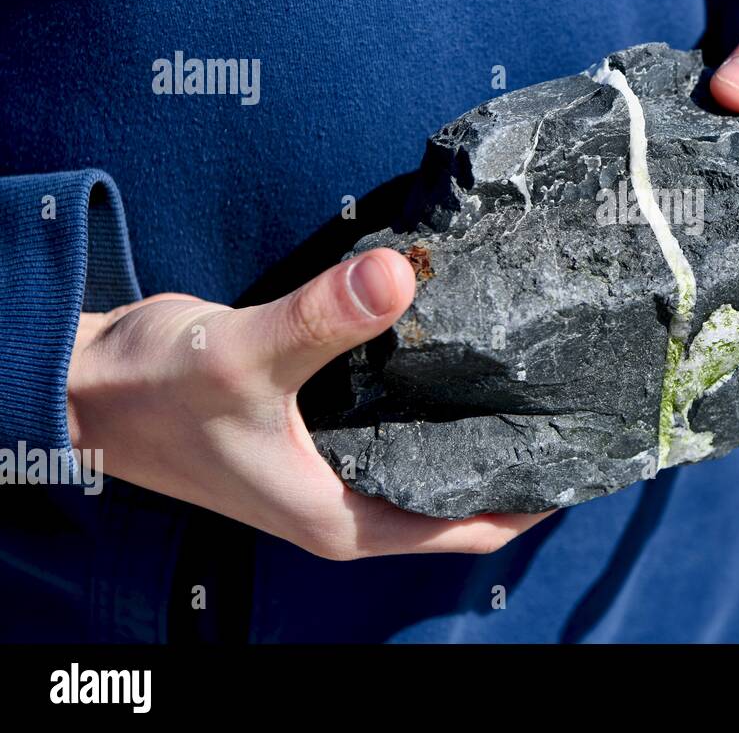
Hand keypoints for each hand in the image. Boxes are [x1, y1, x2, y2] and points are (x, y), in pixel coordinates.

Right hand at [66, 249, 551, 558]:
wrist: (83, 385)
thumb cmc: (151, 393)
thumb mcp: (242, 356)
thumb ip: (322, 318)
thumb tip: (400, 273)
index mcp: (343, 517)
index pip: (469, 529)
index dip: (534, 498)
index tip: (589, 452)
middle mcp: (347, 503)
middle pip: (462, 497)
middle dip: (517, 459)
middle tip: (575, 397)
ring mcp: (333, 469)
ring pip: (431, 459)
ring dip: (477, 427)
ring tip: (537, 372)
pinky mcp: (320, 431)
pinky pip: (399, 425)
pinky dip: (433, 399)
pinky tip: (463, 350)